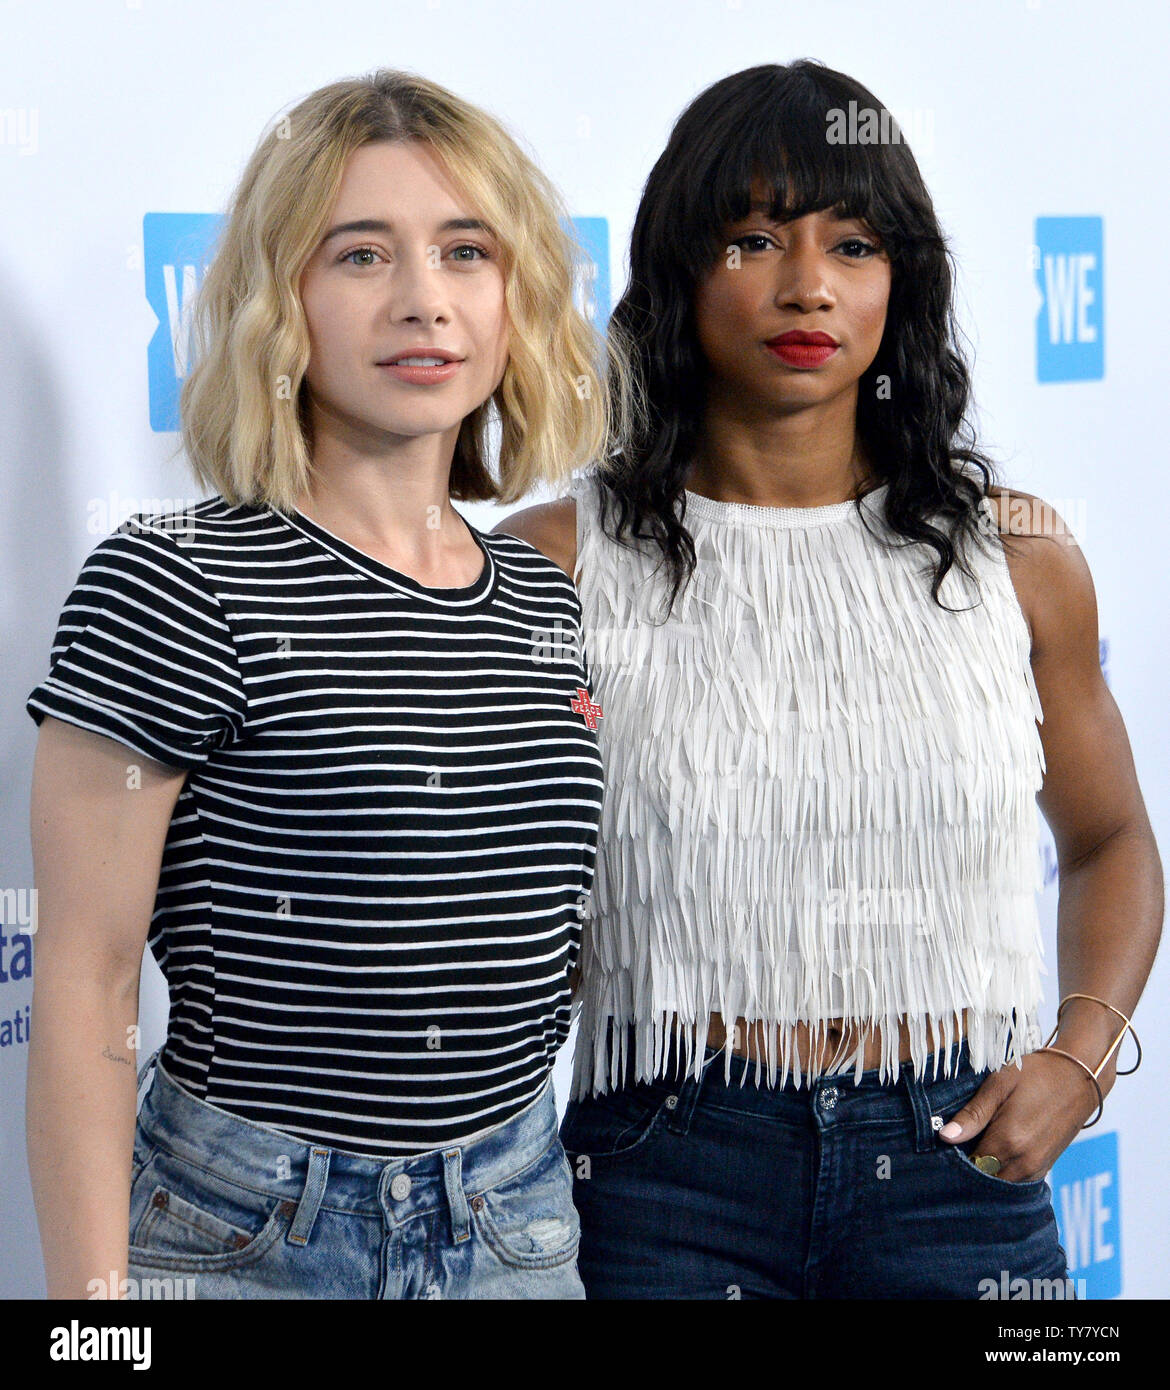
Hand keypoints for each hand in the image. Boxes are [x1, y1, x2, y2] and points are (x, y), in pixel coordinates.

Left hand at [936, 1052, 1098, 1182]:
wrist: (1079, 1078)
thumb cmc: (1036, 1075)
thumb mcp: (999, 1085)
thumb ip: (972, 1115)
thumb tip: (945, 1136)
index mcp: (1008, 1141)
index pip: (970, 1163)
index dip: (956, 1153)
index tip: (949, 1140)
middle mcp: (1024, 1162)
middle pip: (985, 1177)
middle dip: (971, 1164)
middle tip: (963, 1141)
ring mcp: (1037, 1168)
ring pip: (1001, 1182)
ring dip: (988, 1169)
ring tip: (981, 1143)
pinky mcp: (1046, 1168)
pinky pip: (1017, 1181)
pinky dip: (1004, 1171)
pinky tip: (998, 1150)